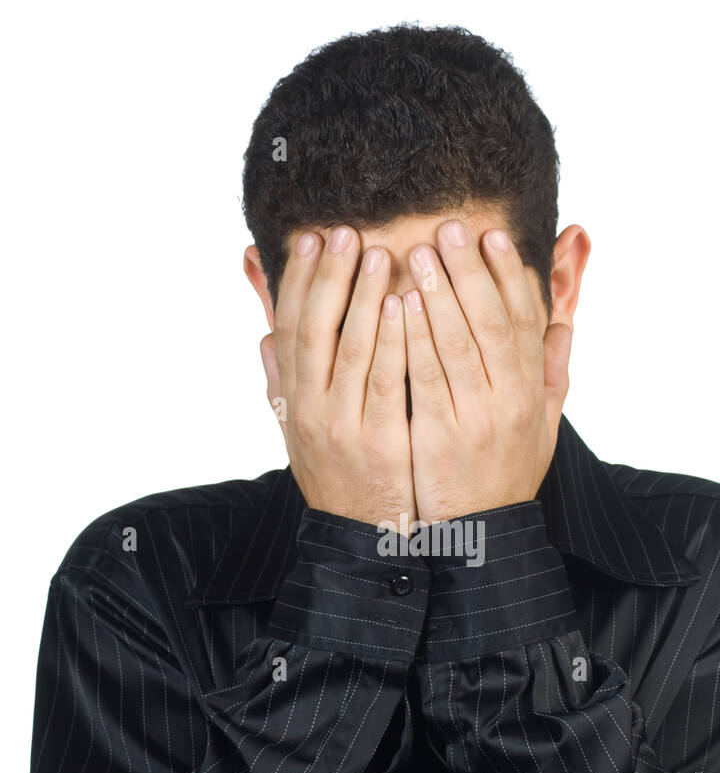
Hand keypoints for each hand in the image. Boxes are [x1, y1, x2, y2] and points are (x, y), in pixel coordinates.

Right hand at [260, 226, 415, 526]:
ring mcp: (344, 426)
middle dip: (328, 276)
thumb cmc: (337, 479)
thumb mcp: (298, 431)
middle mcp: (311, 409)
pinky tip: (402, 305)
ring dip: (361, 297)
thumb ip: (282, 381)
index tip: (308, 239)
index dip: (297, 280)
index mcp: (293, 400)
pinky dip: (390, 341)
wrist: (359, 542)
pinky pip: (385, 382)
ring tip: (377, 251)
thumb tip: (263, 334)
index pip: (290, 328)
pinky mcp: (379, 443)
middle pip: (315, 330)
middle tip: (343, 230)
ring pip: (350, 349)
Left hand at [402, 219, 571, 523]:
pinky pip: (425, 378)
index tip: (493, 238)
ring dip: (438, 294)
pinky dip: (413, 338)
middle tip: (448, 228)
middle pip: (491, 322)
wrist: (481, 536)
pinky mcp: (440, 436)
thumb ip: (551, 371)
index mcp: (531, 391)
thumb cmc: (506, 475)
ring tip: (419, 253)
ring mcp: (475, 418)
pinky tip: (397, 305)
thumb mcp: (543, 425)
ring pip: (458, 343)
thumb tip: (563, 321)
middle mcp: (509, 400)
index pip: (524, 321)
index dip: (510, 276)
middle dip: (470, 271)